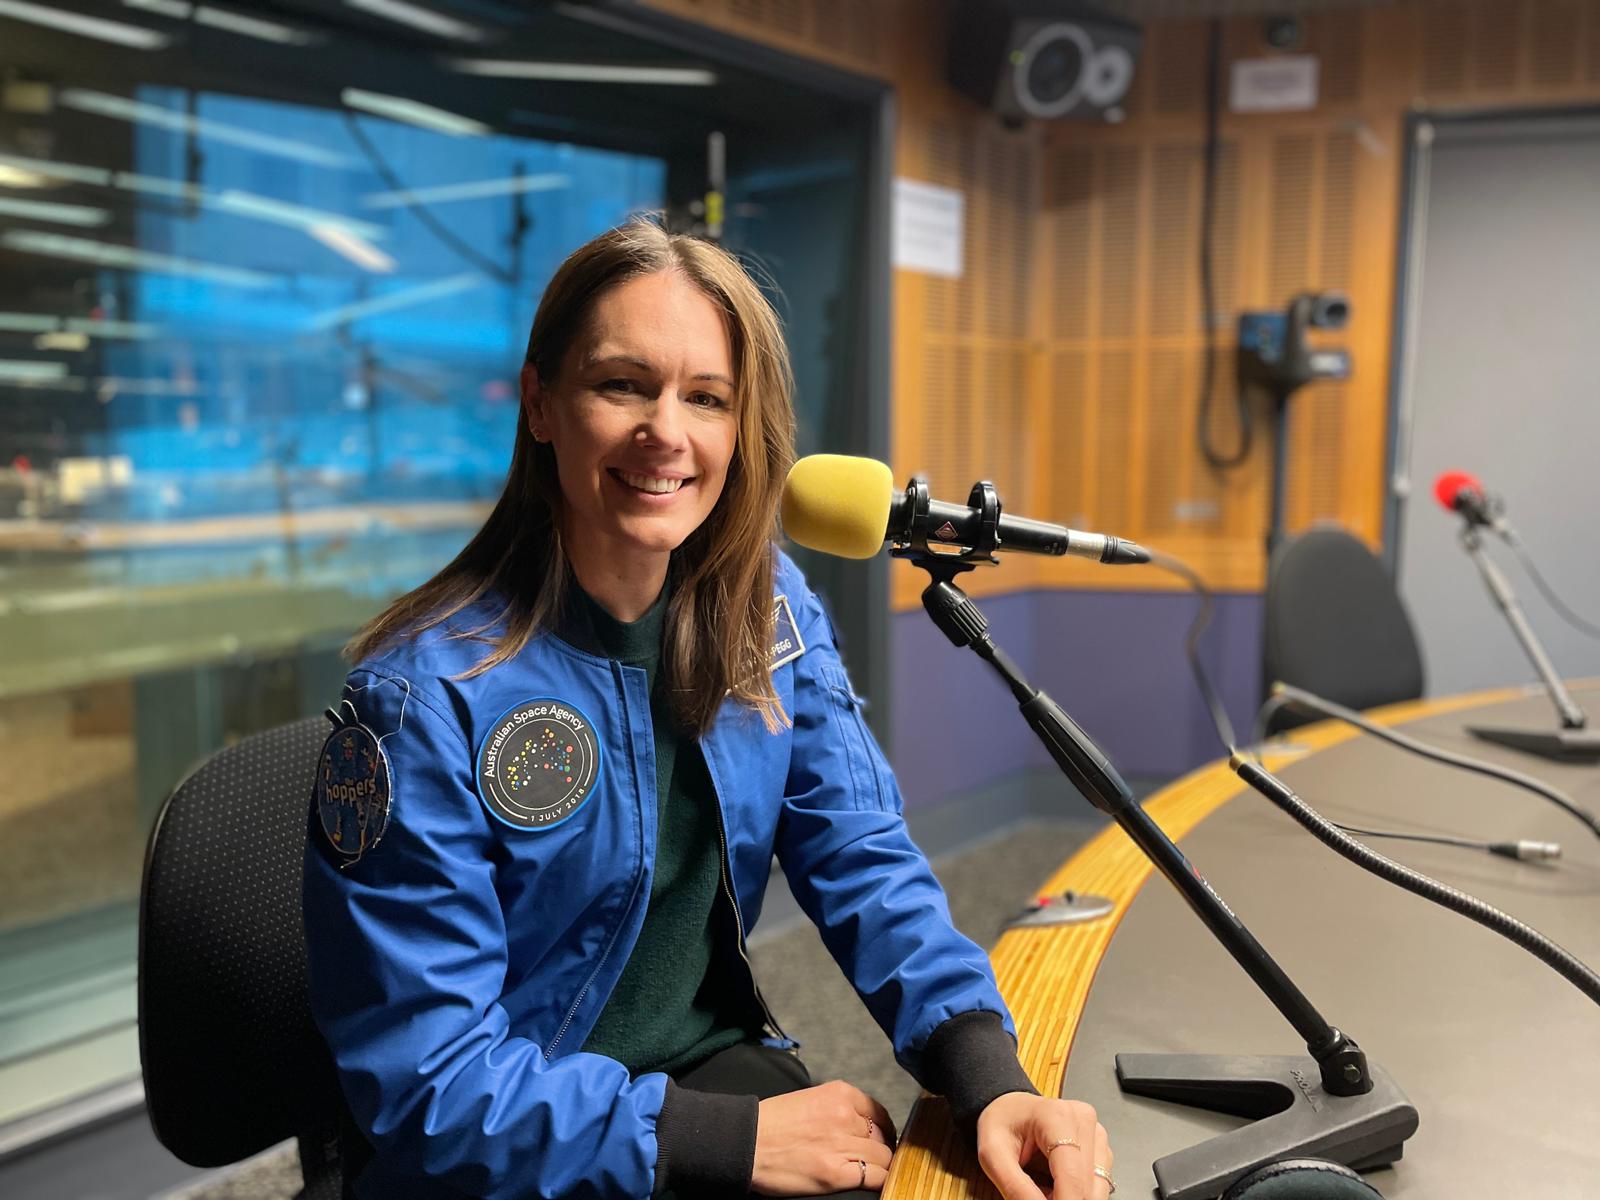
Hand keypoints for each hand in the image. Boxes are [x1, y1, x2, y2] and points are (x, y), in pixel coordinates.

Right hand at [751, 1079, 896, 1194]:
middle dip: (877, 1148)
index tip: (879, 1137)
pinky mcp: (836, 1173)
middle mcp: (845, 1116)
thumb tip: (862, 1125)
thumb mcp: (810, 1099)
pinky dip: (879, 1181)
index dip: (882, 1128)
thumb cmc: (771, 1123)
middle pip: (881, 1136)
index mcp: (839, 1093)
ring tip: (866, 1171)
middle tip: (867, 1157)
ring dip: (878, 1165)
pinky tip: (870, 1182)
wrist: (746, 1143)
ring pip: (883, 1157)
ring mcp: (842, 1145)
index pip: (878, 1111)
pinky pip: (876, 1178)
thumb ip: (838, 1108)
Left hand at [975, 1092, 1112, 1199]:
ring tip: (1044, 1190)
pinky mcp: (1101, 1148)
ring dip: (1071, 1198)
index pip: (1072, 1176)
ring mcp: (1096, 1134)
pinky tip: (1056, 1186)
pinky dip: (1078, 1194)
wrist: (1010, 1109)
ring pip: (1097, 1190)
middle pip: (1087, 1187)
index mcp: (1056, 1116)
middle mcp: (1083, 1121)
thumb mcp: (992, 1155)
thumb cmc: (1002, 1124)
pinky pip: (1098, 1185)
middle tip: (1035, 1195)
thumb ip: (1015, 1188)